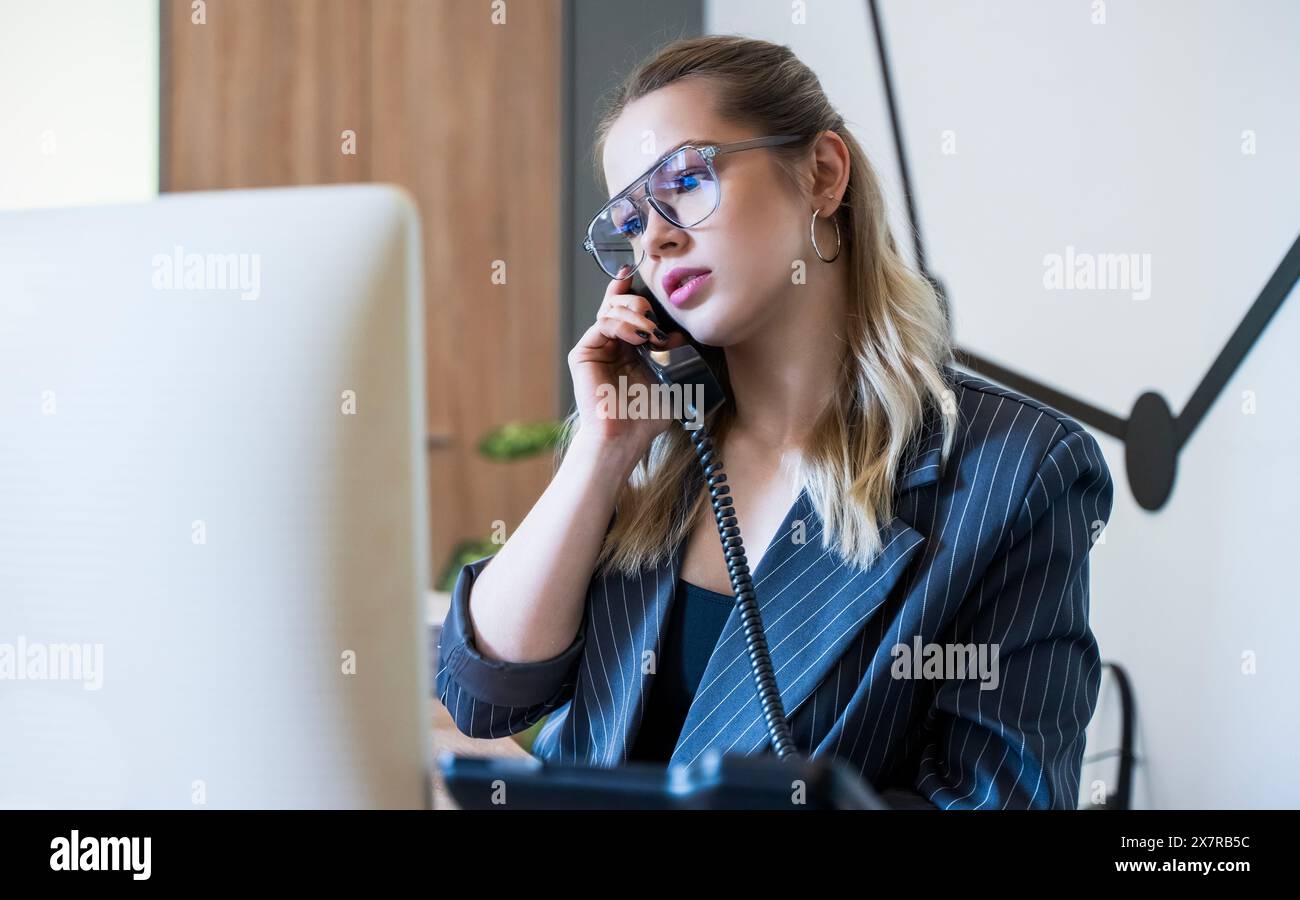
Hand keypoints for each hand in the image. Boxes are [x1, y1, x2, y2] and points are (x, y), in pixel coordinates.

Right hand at [567, 266, 689, 451]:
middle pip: (621, 304)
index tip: (643, 276)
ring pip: (611, 309)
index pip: (632, 311)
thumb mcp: (670, 378)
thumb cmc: (646, 416)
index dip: (635, 292)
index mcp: (630, 347)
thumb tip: (678, 332)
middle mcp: (611, 344)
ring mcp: (596, 346)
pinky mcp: (583, 353)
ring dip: (634, 313)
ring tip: (649, 330)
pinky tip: (638, 336)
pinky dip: (621, 323)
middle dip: (640, 303)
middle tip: (654, 317)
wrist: (624, 438)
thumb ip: (675, 353)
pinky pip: (602, 324)